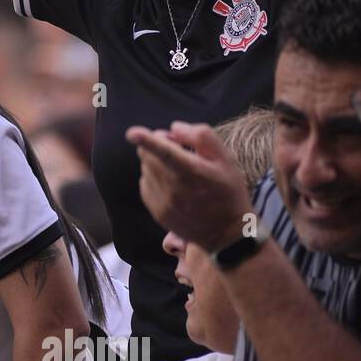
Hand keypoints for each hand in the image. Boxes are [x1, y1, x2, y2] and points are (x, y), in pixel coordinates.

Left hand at [126, 121, 252, 252]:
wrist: (226, 233)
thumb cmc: (228, 192)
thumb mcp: (226, 160)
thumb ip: (202, 137)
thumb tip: (175, 128)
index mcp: (192, 172)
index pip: (164, 151)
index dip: (146, 140)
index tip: (131, 133)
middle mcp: (173, 187)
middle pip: (147, 155)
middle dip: (157, 145)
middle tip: (177, 147)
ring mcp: (162, 202)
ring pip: (145, 169)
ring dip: (156, 162)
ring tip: (179, 169)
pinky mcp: (156, 211)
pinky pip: (145, 184)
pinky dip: (154, 178)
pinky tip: (173, 184)